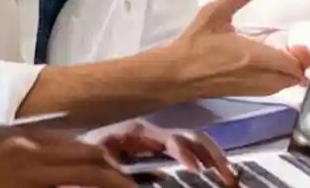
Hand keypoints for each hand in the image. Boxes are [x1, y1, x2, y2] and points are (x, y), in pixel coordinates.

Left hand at [0, 135, 133, 187]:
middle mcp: (31, 148)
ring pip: (71, 145)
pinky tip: (72, 170)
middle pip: (87, 152)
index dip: (119, 183)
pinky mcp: (8, 144)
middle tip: (128, 185)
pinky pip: (51, 144)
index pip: (91, 172)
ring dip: (93, 161)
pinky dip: (71, 156)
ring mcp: (19, 143)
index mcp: (33, 169)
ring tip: (106, 179)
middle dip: (114, 169)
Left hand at [86, 121, 236, 185]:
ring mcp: (161, 140)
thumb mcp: (102, 160)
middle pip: (193, 137)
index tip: (196, 170)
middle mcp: (156, 133)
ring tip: (230, 177)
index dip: (185, 153)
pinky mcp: (162, 149)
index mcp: (142, 132)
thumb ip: (121, 172)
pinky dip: (206, 160)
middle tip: (229, 176)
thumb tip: (155, 178)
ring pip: (196, 143)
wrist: (79, 149)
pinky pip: (189, 151)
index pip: (172, 139)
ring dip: (215, 157)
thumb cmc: (89, 151)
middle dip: (213, 155)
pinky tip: (216, 174)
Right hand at [165, 0, 309, 97]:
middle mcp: (256, 76)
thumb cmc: (194, 44)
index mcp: (253, 56)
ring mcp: (249, 88)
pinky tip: (268, 67)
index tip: (299, 44)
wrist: (174, 75)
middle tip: (294, 48)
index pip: (290, 65)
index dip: (300, 57)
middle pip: (290, 78)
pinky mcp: (241, 94)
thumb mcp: (214, 14)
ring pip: (280, 87)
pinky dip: (275, 81)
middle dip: (297, 65)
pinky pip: (268, 91)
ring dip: (287, 75)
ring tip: (284, 57)